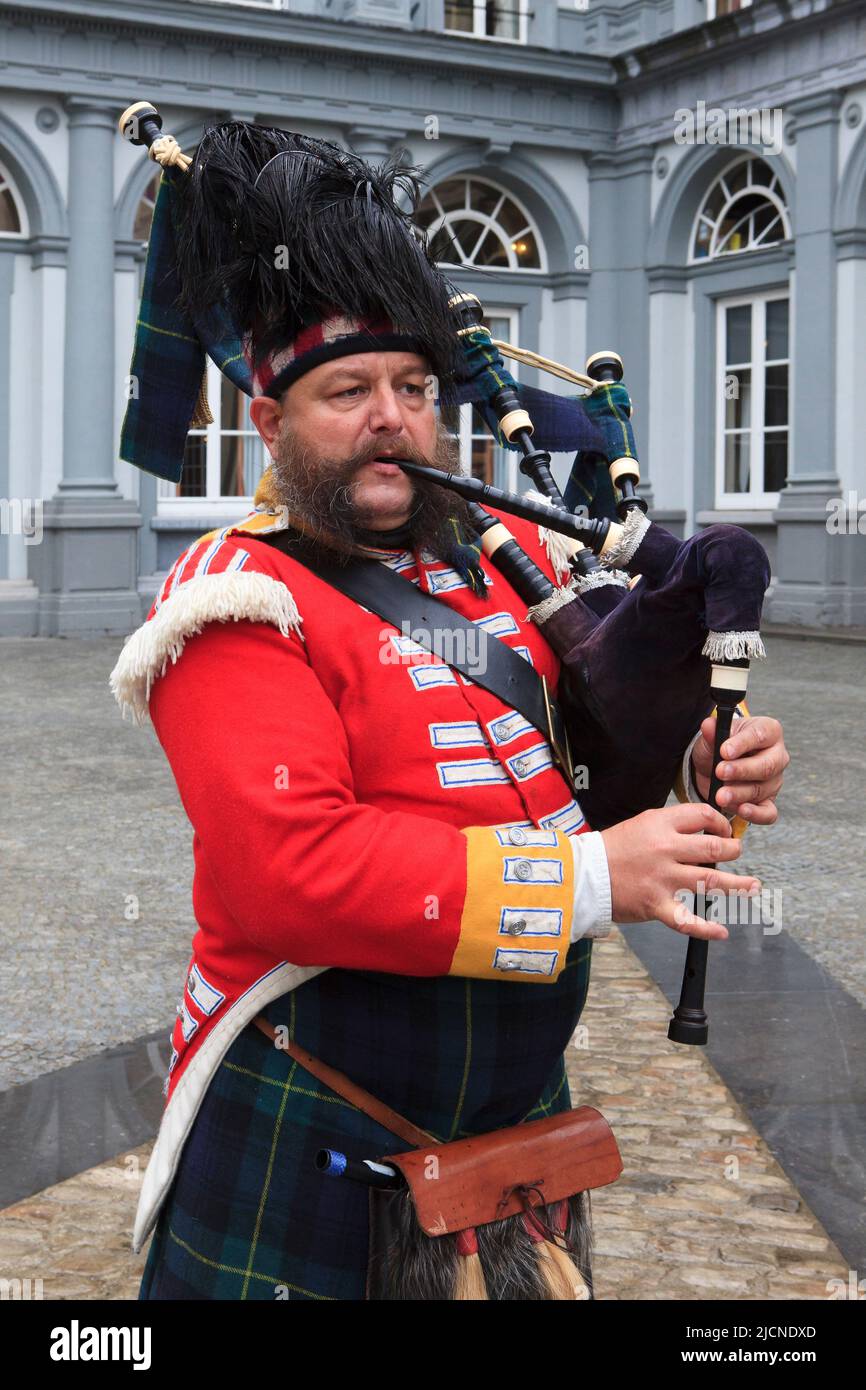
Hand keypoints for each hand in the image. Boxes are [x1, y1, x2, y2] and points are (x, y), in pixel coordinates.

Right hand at [600, 803, 760, 938]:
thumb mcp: (642, 824)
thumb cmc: (612, 849)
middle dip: (733, 851)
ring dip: (738, 886)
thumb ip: (671, 825)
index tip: (724, 832)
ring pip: (710, 882)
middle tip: (736, 854)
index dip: (720, 823)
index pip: (703, 816)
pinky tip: (722, 932)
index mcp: (660, 826)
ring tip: (753, 886)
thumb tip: (702, 828)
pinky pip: (686, 920)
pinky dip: (706, 929)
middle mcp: (665, 850)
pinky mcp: (656, 906)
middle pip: (714, 849)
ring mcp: (662, 880)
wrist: (583, 875)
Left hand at [691, 715, 788, 824]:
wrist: (714, 767)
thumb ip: (712, 732)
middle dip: (741, 770)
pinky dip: (756, 814)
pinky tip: (741, 810)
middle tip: (720, 772)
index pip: (760, 735)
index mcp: (769, 731)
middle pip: (767, 766)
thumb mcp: (712, 737)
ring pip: (762, 789)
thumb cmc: (719, 747)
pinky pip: (768, 812)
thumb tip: (708, 724)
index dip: (742, 744)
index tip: (724, 750)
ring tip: (719, 795)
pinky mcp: (768, 801)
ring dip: (739, 793)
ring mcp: (775, 781)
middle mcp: (777, 756)